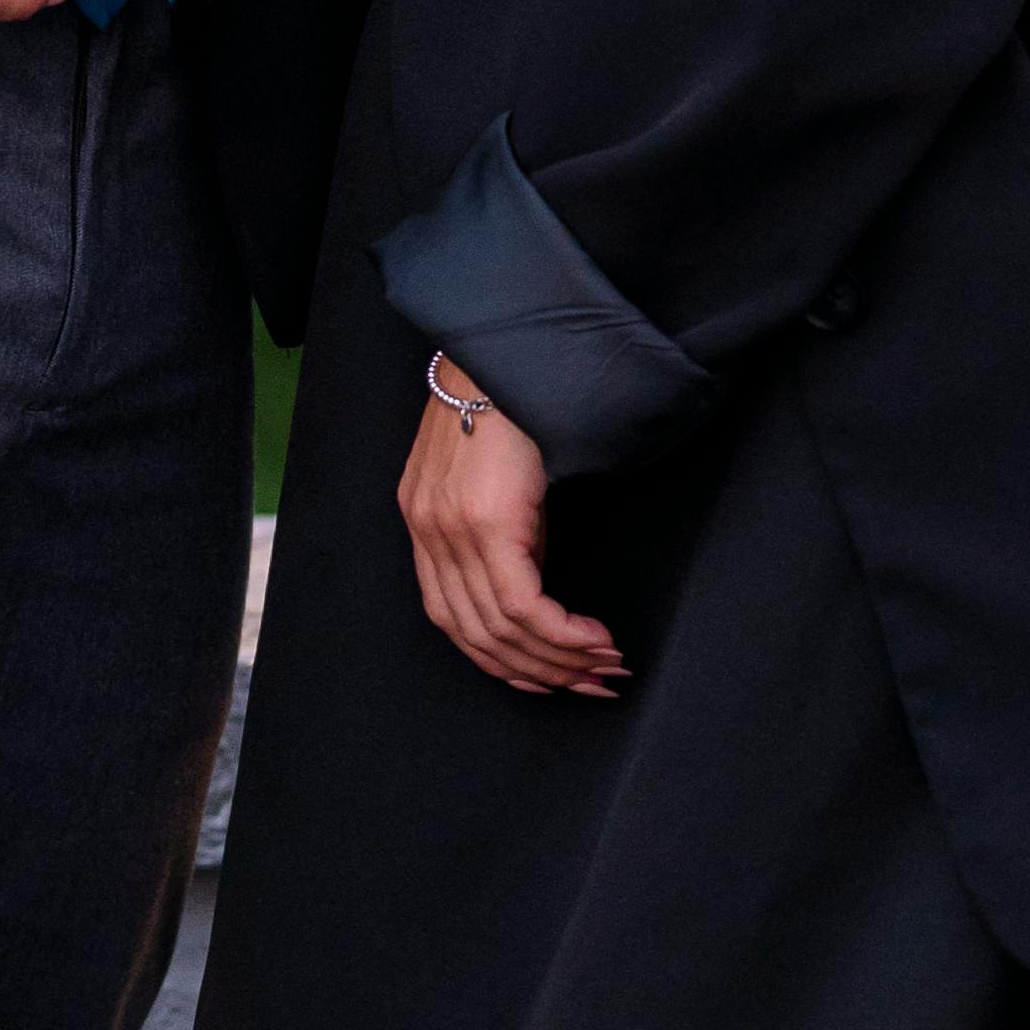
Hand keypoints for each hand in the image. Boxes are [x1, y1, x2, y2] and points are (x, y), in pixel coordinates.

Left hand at [400, 364, 626, 697]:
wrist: (510, 347)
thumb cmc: (511, 402)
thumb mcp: (498, 477)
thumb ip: (504, 531)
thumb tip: (538, 585)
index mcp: (423, 524)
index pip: (453, 622)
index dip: (504, 661)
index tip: (553, 677)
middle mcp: (428, 533)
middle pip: (476, 637)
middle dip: (540, 673)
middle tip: (593, 683)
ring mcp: (451, 529)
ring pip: (501, 629)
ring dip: (559, 659)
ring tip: (606, 664)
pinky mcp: (485, 521)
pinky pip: (521, 605)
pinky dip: (562, 633)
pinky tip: (595, 638)